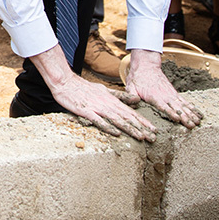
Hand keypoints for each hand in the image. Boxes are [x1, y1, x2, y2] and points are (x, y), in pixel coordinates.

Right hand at [31, 45, 156, 140]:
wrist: (65, 82)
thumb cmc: (84, 88)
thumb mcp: (105, 90)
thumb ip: (120, 96)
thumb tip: (136, 99)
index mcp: (112, 100)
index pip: (130, 112)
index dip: (142, 121)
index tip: (154, 130)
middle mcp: (107, 104)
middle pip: (127, 117)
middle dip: (141, 127)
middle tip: (153, 137)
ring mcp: (97, 107)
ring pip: (116, 119)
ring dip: (129, 128)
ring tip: (140, 137)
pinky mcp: (86, 111)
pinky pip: (98, 120)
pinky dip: (107, 126)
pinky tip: (116, 133)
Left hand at [126, 49, 202, 127]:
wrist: (146, 66)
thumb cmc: (137, 78)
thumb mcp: (131, 86)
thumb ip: (131, 95)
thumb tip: (133, 102)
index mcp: (154, 96)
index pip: (163, 106)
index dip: (170, 113)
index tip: (178, 119)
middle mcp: (165, 96)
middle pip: (176, 108)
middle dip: (185, 117)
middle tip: (192, 126)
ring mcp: (171, 94)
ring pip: (183, 106)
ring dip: (191, 114)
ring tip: (197, 122)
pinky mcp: (174, 93)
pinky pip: (185, 102)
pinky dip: (192, 108)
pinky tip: (198, 114)